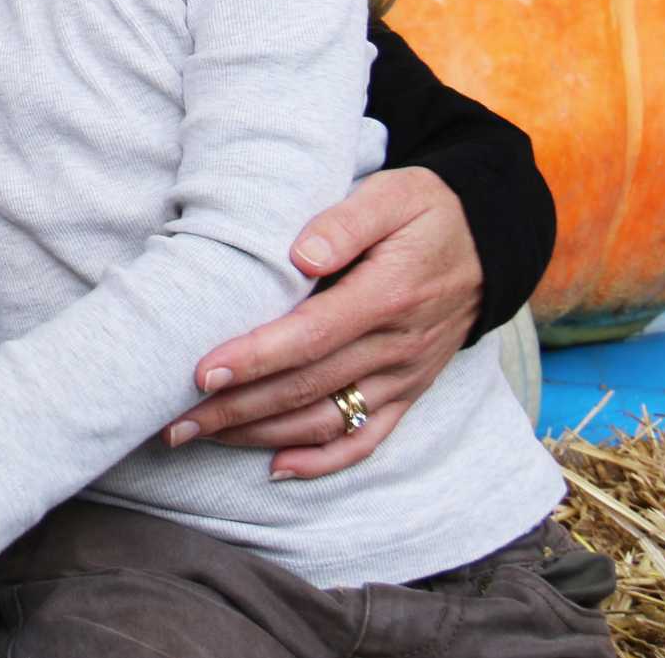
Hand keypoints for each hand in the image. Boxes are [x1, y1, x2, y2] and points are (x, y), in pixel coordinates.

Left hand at [172, 167, 478, 480]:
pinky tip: (278, 469)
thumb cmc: (426, 211)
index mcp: (387, 296)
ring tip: (200, 437)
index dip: (255, 358)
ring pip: (328, 420)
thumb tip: (300, 254)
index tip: (201, 372)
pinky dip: (324, 461)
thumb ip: (345, 222)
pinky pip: (369, 438)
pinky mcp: (409, 391)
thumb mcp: (392, 196)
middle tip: (174, 421)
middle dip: (237, 408)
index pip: (310, 337)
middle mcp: (396, 346)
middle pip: (307, 388)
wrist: (490, 244)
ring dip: (262, 435)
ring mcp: (404, 376)